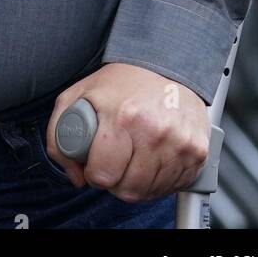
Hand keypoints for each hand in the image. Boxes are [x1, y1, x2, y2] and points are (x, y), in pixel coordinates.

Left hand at [44, 63, 209, 201]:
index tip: (97, 163)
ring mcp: (179, 143)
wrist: (166, 64)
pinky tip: (153, 159)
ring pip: (151, 192)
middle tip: (115, 162)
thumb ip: (60, 135)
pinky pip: (174, 186)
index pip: (103, 175)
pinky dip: (161, 181)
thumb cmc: (122, 83)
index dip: (94, 174)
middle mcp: (154, 132)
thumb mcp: (79, 95)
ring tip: (134, 158)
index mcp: (122, 117)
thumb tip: (75, 175)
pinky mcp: (197, 151)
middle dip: (116, 181)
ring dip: (138, 183)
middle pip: (128, 190)